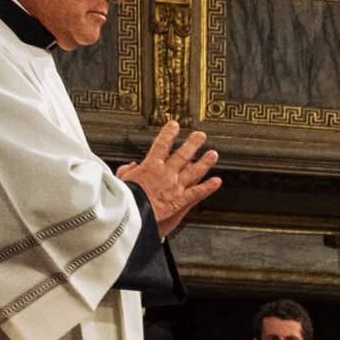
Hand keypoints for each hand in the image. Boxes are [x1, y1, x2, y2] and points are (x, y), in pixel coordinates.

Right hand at [117, 117, 221, 236]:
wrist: (133, 214)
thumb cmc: (126, 198)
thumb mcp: (122, 180)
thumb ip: (127, 171)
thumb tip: (132, 165)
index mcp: (150, 165)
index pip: (161, 144)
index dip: (169, 133)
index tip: (174, 124)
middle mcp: (166, 173)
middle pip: (182, 154)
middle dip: (193, 143)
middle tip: (201, 135)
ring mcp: (175, 186)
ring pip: (194, 171)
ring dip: (205, 162)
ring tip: (214, 154)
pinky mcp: (180, 201)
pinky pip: (197, 192)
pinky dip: (208, 187)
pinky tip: (217, 181)